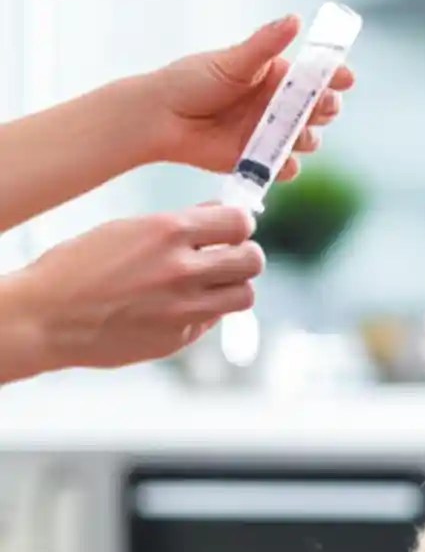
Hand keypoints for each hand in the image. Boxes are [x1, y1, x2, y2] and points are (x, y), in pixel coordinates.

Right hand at [0, 205, 263, 377]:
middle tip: (229, 257)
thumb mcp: (127, 229)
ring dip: (233, 287)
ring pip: (244, 294)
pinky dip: (205, 312)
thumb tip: (219, 214)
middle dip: (244, 255)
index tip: (232, 230)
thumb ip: (178, 225)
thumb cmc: (78, 267)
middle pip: (253, 260)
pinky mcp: (179, 337)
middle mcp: (182, 269)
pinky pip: (213, 320)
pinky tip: (179, 307)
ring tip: (212, 284)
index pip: (239, 222)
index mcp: (168, 231)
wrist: (45, 317)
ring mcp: (184, 307)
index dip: (239, 225)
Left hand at [144, 15, 355, 180]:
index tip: (345, 78)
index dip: (336, 77)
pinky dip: (286, 166)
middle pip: (321, 109)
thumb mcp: (232, 61)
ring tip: (294, 133)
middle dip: (326, 108)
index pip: (318, 76)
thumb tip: (295, 20)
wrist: (160, 118)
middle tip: (319, 106)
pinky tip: (279, 160)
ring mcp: (271, 133)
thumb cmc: (191, 81)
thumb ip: (265, 44)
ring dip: (308, 137)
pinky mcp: (259, 159)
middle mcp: (279, 105)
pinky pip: (286, 167)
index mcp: (278, 76)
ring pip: (309, 139)